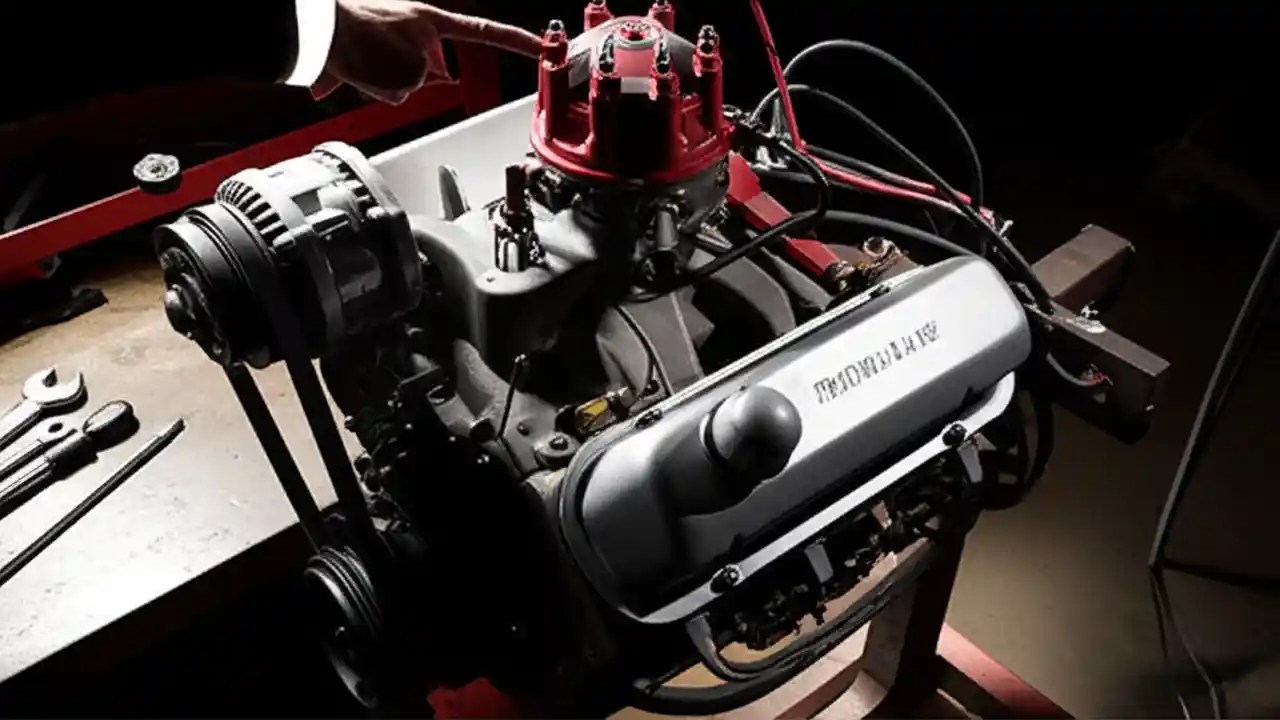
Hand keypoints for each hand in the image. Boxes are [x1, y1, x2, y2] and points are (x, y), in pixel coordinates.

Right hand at [311, 0, 541, 104]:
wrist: (324, 25)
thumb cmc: (349, 20)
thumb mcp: (388, 23)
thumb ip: (411, 50)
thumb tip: (426, 77)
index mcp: (429, 18)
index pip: (484, 31)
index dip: (516, 40)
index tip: (543, 45)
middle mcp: (430, 41)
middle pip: (433, 74)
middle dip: (409, 71)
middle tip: (379, 52)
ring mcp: (421, 62)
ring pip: (411, 87)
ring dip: (388, 80)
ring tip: (367, 56)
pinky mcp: (409, 80)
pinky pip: (398, 94)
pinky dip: (380, 87)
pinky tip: (365, 67)